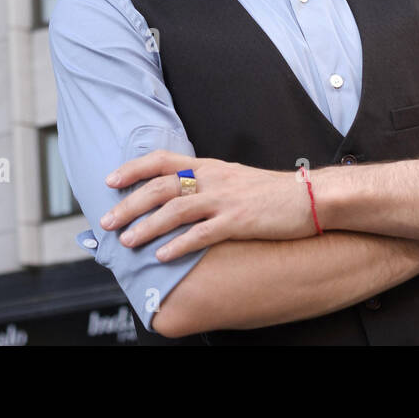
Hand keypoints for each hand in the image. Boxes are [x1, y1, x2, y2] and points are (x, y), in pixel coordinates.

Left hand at [98, 151, 315, 260]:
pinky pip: (202, 233)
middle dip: (129, 205)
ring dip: (146, 226)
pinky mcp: (239, 221)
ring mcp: (225, 199)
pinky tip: (162, 256)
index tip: (110, 181)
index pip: (162, 161)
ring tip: (127, 241)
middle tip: (107, 221)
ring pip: (175, 210)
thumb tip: (178, 194)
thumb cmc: (273, 192)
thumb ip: (207, 182)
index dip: (133, 169)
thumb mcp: (234, 178)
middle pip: (160, 187)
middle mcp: (213, 178)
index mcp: (210, 166)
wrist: (312, 197)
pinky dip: (178, 245)